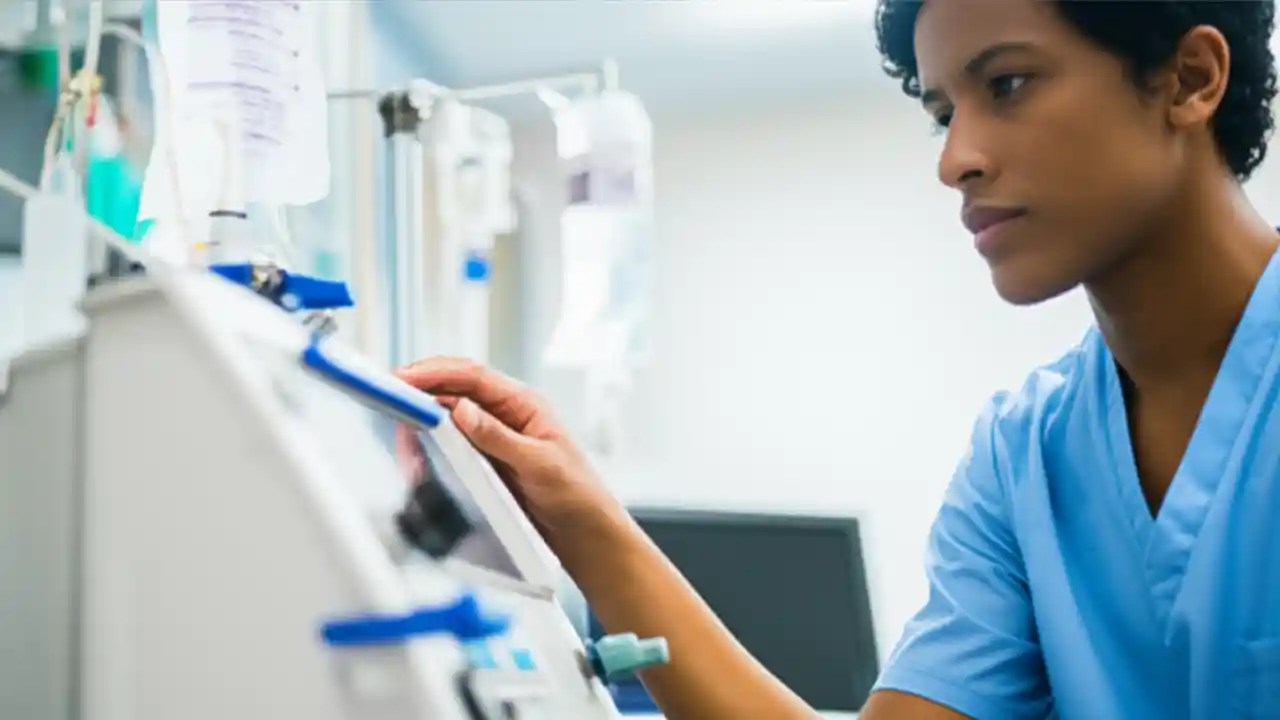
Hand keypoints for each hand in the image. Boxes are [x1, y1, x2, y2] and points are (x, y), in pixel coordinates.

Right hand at [396, 357, 630, 555]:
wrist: (585, 534)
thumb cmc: (576, 495)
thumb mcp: (540, 464)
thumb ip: (499, 437)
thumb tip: (460, 409)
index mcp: (524, 404)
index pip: (473, 376)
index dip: (436, 372)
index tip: (405, 377)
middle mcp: (506, 415)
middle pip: (455, 390)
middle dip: (421, 392)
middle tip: (389, 401)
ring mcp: (494, 439)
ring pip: (448, 418)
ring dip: (423, 425)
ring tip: (404, 443)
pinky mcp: (485, 463)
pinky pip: (452, 446)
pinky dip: (431, 449)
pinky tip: (418, 458)